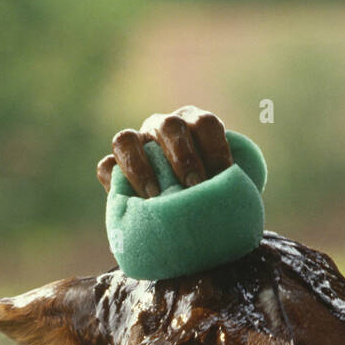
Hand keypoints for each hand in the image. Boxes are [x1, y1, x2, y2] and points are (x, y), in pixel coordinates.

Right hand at [96, 106, 232, 196]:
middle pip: (169, 126)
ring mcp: (135, 146)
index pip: (205, 124)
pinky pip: (107, 167)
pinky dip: (115, 180)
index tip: (226, 176)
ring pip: (127, 140)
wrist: (184, 219)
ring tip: (155, 196)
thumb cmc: (212, 200)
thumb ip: (233, 184)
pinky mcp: (112, 168)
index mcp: (195, 126)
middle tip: (194, 185)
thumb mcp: (228, 189)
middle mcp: (163, 130)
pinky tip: (131, 201)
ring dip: (141, 166)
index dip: (216, 147)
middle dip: (183, 155)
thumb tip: (238, 192)